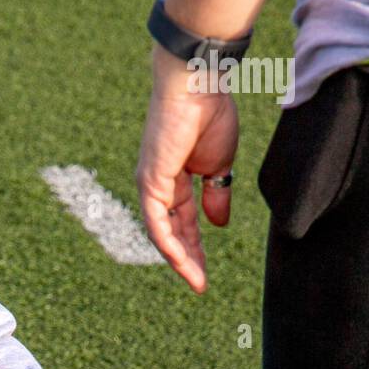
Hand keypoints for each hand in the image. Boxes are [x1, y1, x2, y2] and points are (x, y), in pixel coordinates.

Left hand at [136, 47, 239, 292]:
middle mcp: (158, 186)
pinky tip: (183, 262)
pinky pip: (158, 222)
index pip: (183, 223)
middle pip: (171, 233)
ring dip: (180, 260)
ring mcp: (151, 185)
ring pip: (163, 233)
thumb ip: (216, 195)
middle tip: (200, 285)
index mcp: (174, 181)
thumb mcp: (219, 164)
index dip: (195, 248)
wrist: (199, 84)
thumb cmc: (210, 113)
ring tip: (196, 281)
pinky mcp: (150, 182)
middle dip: (187, 260)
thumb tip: (219, 224)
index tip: (205, 272)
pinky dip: (169, 244)